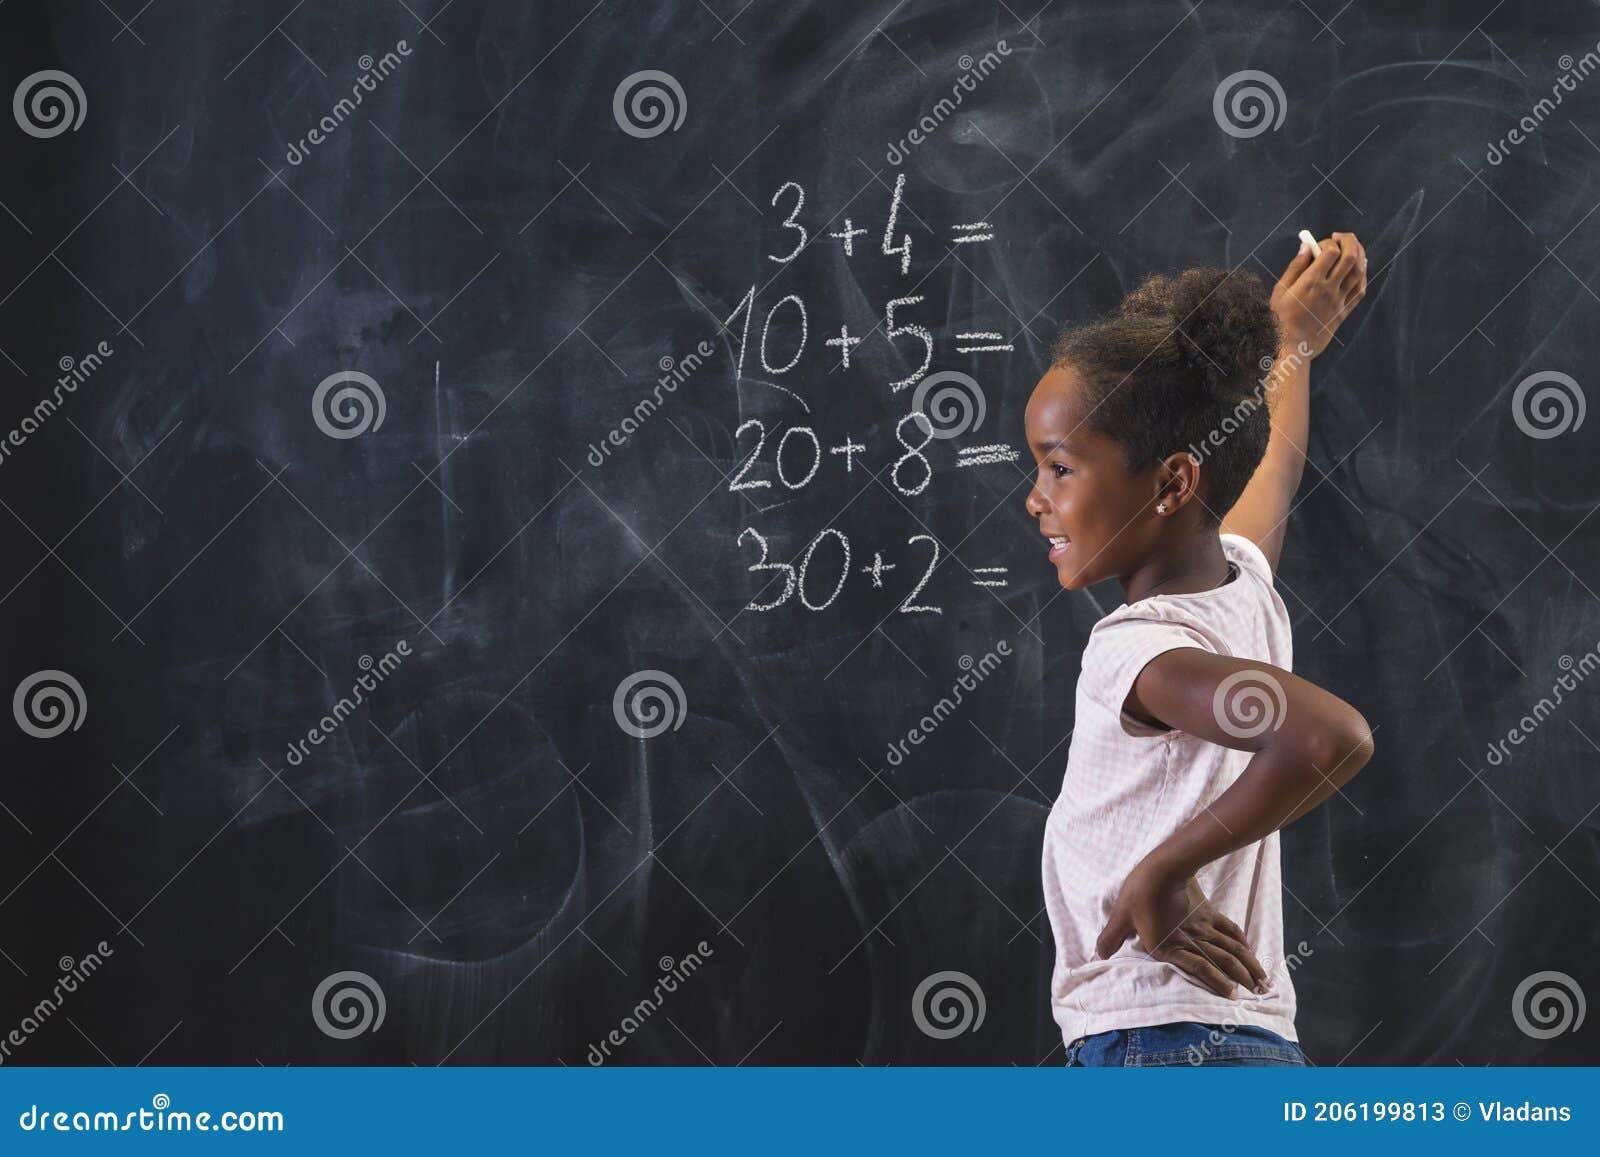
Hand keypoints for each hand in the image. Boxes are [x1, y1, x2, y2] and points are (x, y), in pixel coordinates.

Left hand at [1094, 859, 1270, 998]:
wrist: (1161, 865)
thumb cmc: (1139, 891)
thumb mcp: (1120, 916)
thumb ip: (1110, 938)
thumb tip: (1097, 956)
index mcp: (1170, 946)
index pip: (1200, 969)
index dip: (1218, 984)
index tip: (1233, 996)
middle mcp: (1191, 939)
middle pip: (1224, 961)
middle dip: (1243, 979)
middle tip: (1260, 994)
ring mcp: (1203, 925)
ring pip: (1232, 948)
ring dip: (1249, 964)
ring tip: (1263, 981)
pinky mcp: (1208, 911)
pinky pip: (1230, 929)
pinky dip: (1242, 942)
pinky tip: (1250, 951)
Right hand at [1271, 230, 1366, 359]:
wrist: (1290, 348)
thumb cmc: (1279, 320)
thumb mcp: (1280, 291)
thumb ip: (1295, 267)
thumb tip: (1306, 247)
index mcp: (1311, 282)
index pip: (1331, 252)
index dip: (1327, 243)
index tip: (1319, 245)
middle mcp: (1329, 289)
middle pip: (1350, 257)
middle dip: (1349, 241)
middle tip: (1341, 237)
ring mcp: (1339, 301)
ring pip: (1359, 272)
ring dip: (1359, 255)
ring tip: (1352, 248)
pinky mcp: (1343, 313)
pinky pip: (1359, 291)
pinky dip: (1362, 276)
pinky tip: (1359, 268)